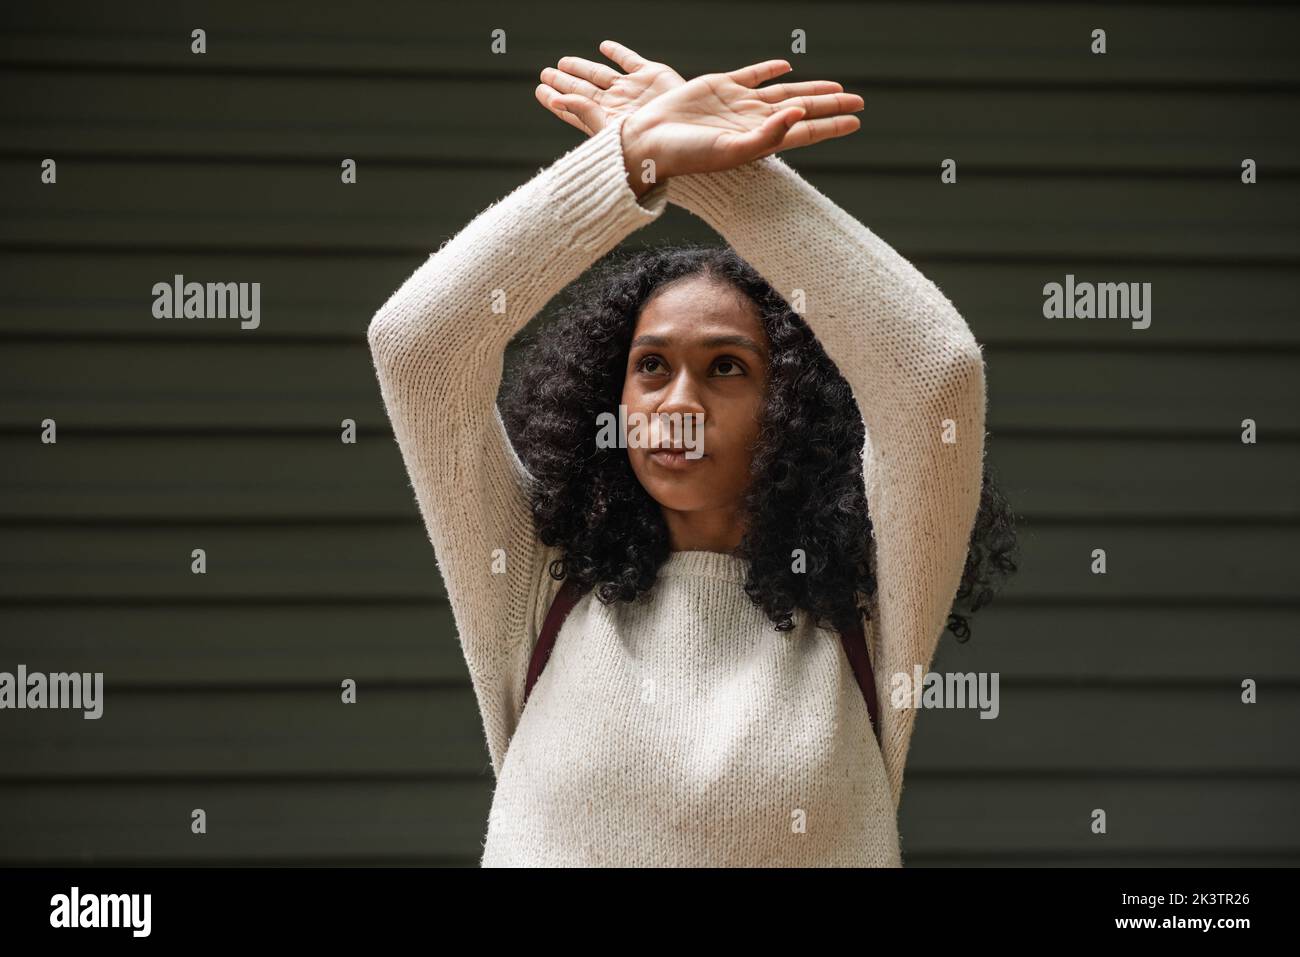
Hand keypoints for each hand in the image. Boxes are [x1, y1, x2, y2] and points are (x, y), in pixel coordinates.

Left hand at [536, 40, 686, 135]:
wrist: (690, 134)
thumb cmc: (654, 145)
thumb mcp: (612, 131)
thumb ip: (583, 113)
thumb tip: (553, 100)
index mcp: (605, 120)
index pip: (573, 109)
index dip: (556, 100)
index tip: (541, 91)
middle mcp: (616, 104)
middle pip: (582, 90)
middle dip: (563, 82)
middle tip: (545, 74)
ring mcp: (633, 89)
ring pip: (601, 74)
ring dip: (582, 68)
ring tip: (564, 62)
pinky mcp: (652, 74)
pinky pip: (630, 60)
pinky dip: (617, 52)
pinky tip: (604, 46)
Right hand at [619, 59, 862, 194]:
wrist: (649, 141)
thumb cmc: (687, 156)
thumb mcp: (731, 150)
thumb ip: (768, 135)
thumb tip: (801, 113)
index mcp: (760, 140)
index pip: (806, 131)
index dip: (832, 125)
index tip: (857, 121)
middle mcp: (754, 121)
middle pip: (803, 110)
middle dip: (831, 106)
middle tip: (859, 102)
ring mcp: (738, 103)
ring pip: (784, 92)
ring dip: (810, 88)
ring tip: (836, 87)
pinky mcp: (720, 86)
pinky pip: (752, 75)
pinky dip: (770, 70)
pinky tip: (787, 67)